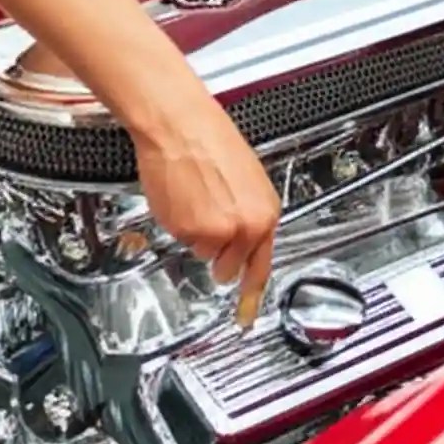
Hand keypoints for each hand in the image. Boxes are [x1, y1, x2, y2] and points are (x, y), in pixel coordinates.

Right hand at [131, 95, 280, 326]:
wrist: (180, 126)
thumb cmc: (212, 143)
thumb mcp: (248, 182)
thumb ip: (251, 216)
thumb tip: (247, 242)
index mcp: (266, 215)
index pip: (261, 267)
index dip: (252, 296)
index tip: (246, 318)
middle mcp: (244, 229)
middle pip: (228, 267)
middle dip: (218, 253)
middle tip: (209, 221)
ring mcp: (213, 232)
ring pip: (202, 251)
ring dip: (197, 233)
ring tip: (196, 198)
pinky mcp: (184, 229)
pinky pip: (180, 237)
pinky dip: (177, 222)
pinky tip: (181, 196)